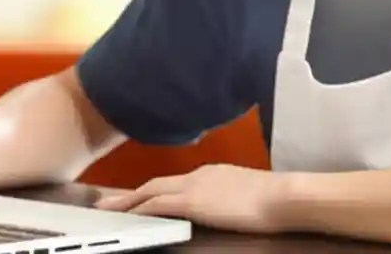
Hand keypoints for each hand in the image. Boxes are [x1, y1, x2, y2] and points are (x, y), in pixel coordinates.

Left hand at [95, 164, 288, 233]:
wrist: (282, 196)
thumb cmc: (274, 199)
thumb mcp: (246, 194)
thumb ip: (229, 197)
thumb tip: (225, 207)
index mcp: (212, 173)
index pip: (174, 182)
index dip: (153, 190)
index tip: (138, 197)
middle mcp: (198, 175)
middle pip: (156, 184)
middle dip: (132, 194)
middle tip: (109, 203)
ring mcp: (194, 186)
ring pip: (151, 192)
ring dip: (128, 201)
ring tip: (108, 210)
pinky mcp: (192, 202)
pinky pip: (157, 205)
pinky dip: (140, 209)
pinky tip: (127, 217)